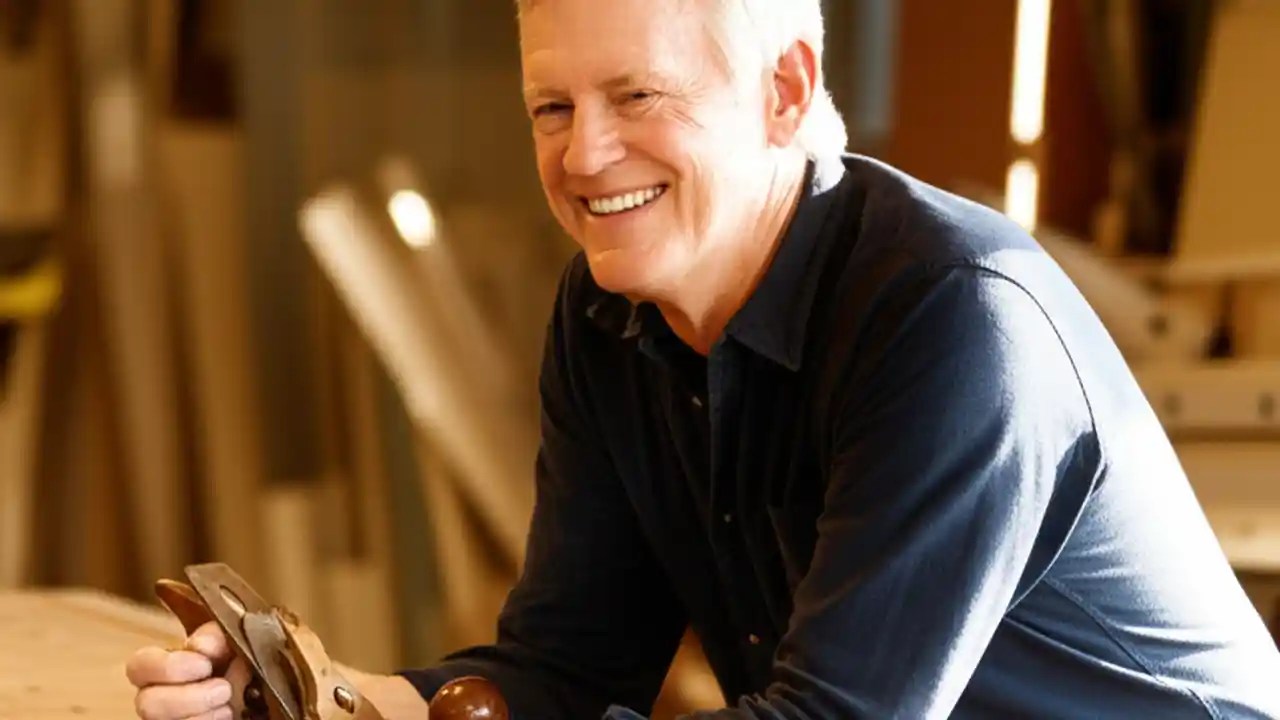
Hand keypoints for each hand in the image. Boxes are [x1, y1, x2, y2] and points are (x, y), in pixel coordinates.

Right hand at [126, 620, 243, 719]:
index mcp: (159, 669)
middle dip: (189, 698)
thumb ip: (214, 637)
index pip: (138, 666)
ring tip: (229, 707)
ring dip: (202, 716)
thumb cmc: (236, 664)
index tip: (205, 665)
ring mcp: (167, 719)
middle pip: (147, 704)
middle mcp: (155, 698)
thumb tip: (200, 645)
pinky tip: (228, 717)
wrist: (254, 693)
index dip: (167, 666)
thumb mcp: (228, 644)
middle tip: (224, 689)